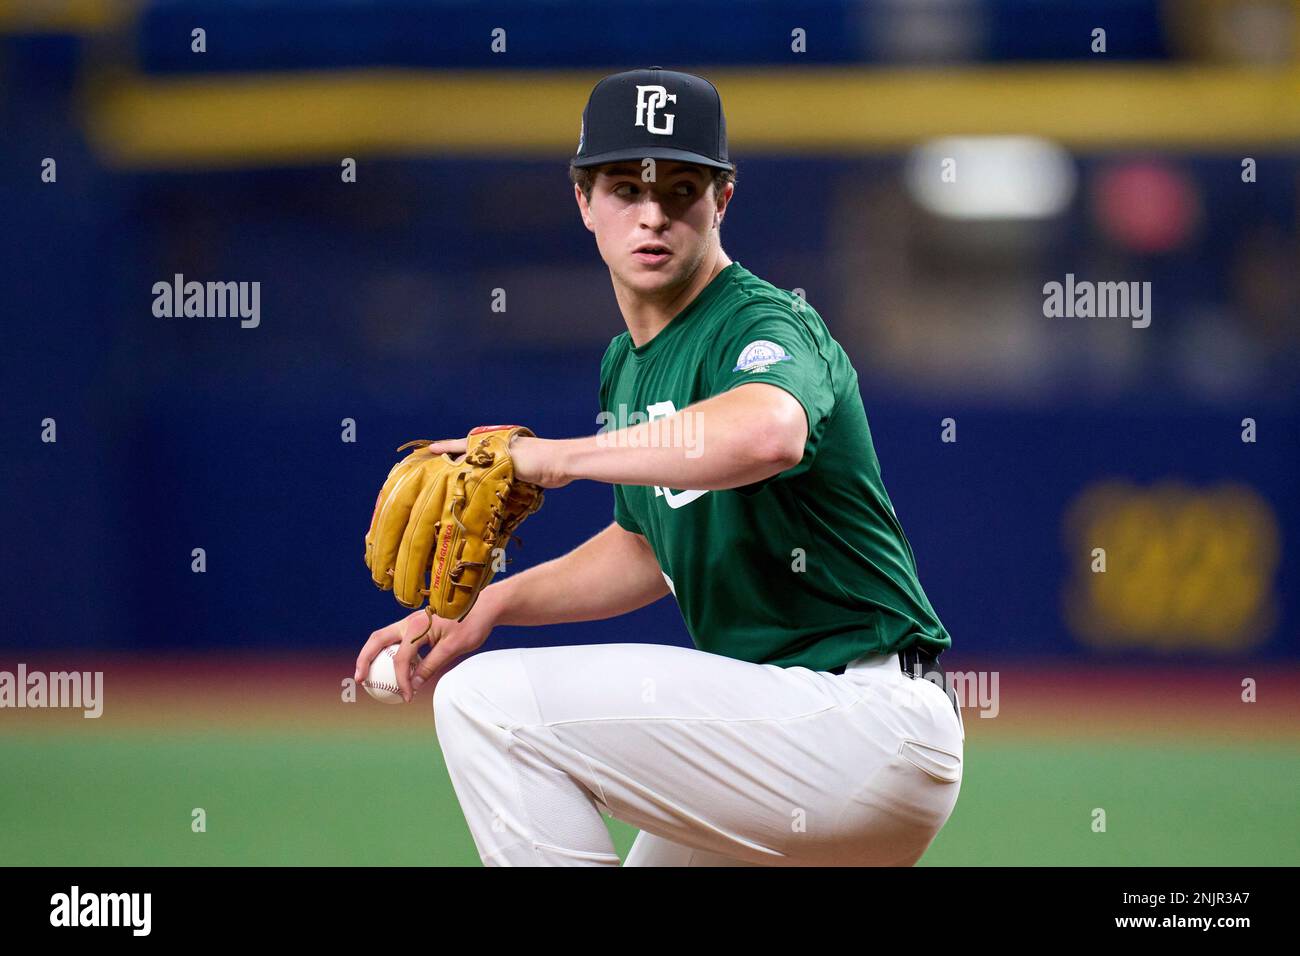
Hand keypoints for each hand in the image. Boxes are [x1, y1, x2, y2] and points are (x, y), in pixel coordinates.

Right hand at [354, 588, 500, 702]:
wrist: (484, 605)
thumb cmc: (471, 624)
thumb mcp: (453, 648)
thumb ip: (431, 665)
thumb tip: (413, 685)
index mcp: (417, 626)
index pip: (401, 658)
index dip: (401, 680)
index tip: (407, 697)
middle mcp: (409, 622)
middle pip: (377, 640)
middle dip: (364, 660)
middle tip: (359, 680)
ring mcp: (411, 622)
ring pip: (383, 639)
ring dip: (373, 656)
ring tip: (367, 675)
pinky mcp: (416, 626)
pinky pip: (396, 641)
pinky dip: (388, 655)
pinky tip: (392, 671)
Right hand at [416, 434, 569, 488]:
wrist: (561, 464)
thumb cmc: (535, 458)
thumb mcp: (505, 460)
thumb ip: (486, 466)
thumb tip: (463, 473)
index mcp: (493, 443)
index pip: (462, 444)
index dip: (445, 448)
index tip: (428, 450)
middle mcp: (498, 451)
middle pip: (471, 458)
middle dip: (455, 465)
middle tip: (437, 473)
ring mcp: (508, 463)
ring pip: (484, 471)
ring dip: (472, 479)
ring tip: (454, 489)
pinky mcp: (519, 475)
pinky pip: (498, 482)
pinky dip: (489, 488)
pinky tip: (480, 498)